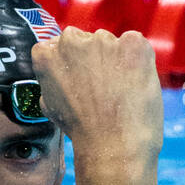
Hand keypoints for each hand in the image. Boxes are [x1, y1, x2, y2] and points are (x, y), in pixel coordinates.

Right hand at [31, 26, 162, 162]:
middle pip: (85, 40)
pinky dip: (137, 61)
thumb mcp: (49, 104)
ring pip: (110, 43)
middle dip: (93, 58)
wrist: (114, 145)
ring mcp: (103, 39)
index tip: (81, 79)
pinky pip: (135, 45)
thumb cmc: (82, 131)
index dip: (73, 63)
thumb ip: (52, 78)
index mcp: (46, 53)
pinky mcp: (132, 43)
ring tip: (119, 92)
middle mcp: (71, 40)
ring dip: (115, 60)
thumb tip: (60, 68)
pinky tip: (134, 86)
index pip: (59, 44)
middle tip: (102, 88)